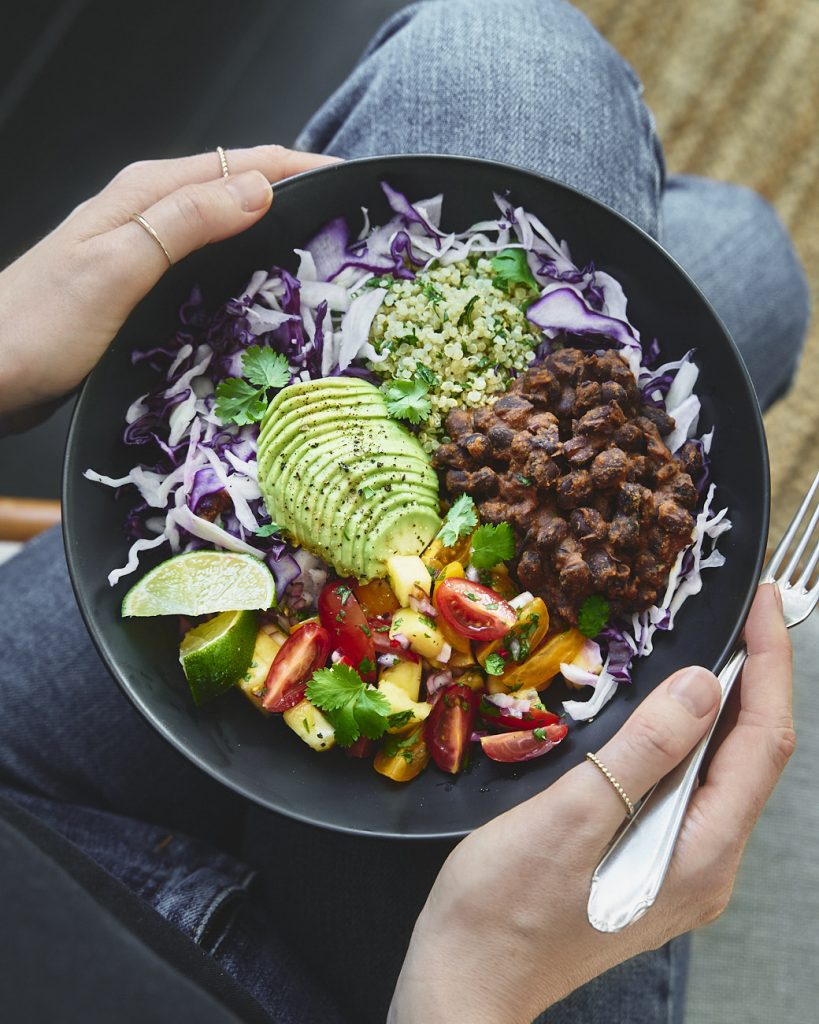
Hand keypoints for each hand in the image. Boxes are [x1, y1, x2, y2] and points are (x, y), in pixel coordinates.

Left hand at [0, 145, 336, 419]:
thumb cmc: (39, 325)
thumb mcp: (118, 266)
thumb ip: (187, 222)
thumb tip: (261, 189)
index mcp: (150, 193)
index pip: (246, 164)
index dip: (306, 168)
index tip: (357, 187)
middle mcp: (153, 213)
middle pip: (243, 193)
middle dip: (302, 201)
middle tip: (354, 233)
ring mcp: (150, 251)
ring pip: (231, 231)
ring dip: (277, 239)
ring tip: (325, 264)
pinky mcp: (148, 288)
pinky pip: (213, 267)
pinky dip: (248, 272)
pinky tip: (267, 299)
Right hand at [390, 584, 793, 1022]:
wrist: (468, 980)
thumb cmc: (504, 910)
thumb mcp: (570, 819)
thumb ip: (643, 752)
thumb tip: (704, 685)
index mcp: (699, 853)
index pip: (761, 743)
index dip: (769, 664)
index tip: (765, 602)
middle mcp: (707, 865)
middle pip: (753, 756)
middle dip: (758, 676)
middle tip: (744, 610)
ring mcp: (683, 870)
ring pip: (724, 772)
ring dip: (726, 705)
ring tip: (718, 645)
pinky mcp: (654, 866)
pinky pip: (692, 790)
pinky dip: (691, 739)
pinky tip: (670, 713)